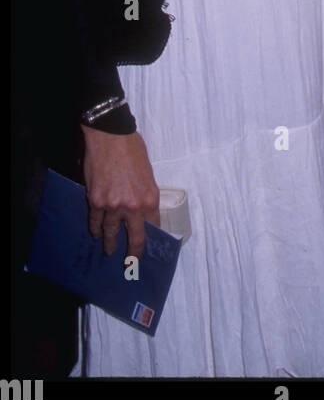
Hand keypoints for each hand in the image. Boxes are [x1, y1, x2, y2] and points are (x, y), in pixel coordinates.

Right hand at [81, 126, 160, 257]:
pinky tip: (95, 233)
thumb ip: (144, 190)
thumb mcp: (147, 171)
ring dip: (110, 244)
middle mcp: (133, 206)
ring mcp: (113, 206)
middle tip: (131, 263)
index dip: (151, 236)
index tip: (148, 245)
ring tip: (109, 251)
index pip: (153, 224)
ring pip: (111, 232)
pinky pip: (95, 221)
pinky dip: (94, 229)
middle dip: (133, 253)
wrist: (111, 136)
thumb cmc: (132, 148)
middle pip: (135, 237)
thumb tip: (140, 204)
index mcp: (150, 198)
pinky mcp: (95, 201)